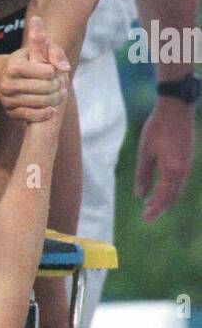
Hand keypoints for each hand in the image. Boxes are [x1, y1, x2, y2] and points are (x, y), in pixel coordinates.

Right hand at [0, 16, 68, 120]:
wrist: (11, 77)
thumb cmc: (31, 61)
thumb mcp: (42, 50)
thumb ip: (55, 53)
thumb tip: (64, 68)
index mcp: (14, 67)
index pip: (48, 72)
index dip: (55, 72)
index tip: (54, 71)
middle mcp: (7, 84)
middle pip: (46, 88)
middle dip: (58, 86)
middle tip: (61, 84)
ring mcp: (7, 100)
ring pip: (41, 103)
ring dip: (55, 100)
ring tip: (59, 94)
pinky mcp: (10, 112)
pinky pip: (31, 116)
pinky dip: (44, 114)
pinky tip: (51, 110)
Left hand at [134, 99, 194, 222]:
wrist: (176, 109)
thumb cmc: (157, 128)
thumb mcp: (145, 152)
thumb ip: (143, 175)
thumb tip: (140, 195)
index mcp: (172, 170)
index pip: (163, 197)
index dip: (155, 209)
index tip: (145, 218)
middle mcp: (183, 170)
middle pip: (173, 196)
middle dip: (160, 207)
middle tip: (146, 215)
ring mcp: (188, 165)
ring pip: (178, 189)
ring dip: (165, 199)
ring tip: (151, 204)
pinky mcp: (188, 159)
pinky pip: (181, 181)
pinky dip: (171, 189)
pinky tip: (161, 189)